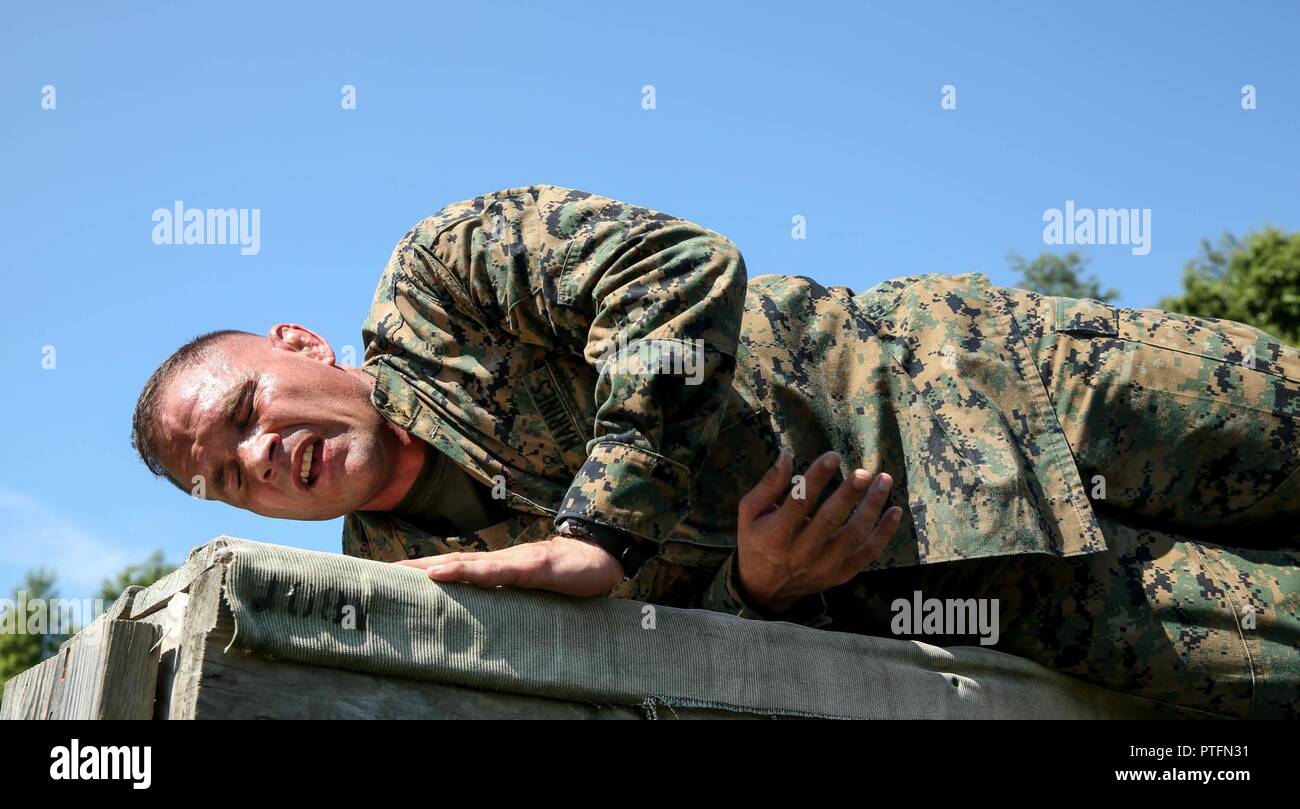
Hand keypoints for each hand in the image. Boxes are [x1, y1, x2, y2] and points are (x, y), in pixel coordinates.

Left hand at [394, 535, 623, 596]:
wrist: (601, 558)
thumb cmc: (565, 576)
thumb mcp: (530, 593)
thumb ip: (506, 600)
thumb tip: (480, 620)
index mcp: (496, 571)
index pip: (453, 570)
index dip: (422, 573)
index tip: (390, 577)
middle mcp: (498, 563)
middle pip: (449, 563)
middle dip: (414, 569)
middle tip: (379, 573)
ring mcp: (513, 562)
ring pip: (466, 564)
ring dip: (433, 568)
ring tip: (402, 572)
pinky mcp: (530, 566)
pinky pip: (494, 570)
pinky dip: (467, 571)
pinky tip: (445, 572)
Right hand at [736, 451, 901, 612]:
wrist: (765, 590)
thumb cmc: (756, 542)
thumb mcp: (749, 512)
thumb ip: (768, 485)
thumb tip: (787, 455)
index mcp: (777, 534)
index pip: (800, 501)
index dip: (817, 478)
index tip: (832, 456)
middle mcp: (802, 552)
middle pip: (831, 520)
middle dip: (849, 494)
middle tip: (864, 472)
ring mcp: (825, 565)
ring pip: (854, 536)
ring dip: (872, 507)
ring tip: (884, 480)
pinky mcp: (840, 574)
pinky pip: (868, 554)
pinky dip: (884, 533)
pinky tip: (895, 511)